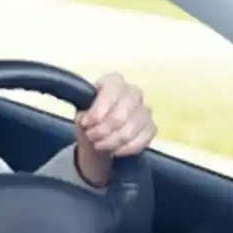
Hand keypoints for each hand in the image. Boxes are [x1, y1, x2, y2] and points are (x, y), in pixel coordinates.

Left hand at [74, 72, 156, 186]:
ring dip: (113, 140)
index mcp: (114, 82)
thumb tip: (86, 119)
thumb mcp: (80, 115)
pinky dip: (125, 148)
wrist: (98, 138)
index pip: (111, 91)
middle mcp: (133, 92)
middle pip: (121, 113)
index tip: (86, 123)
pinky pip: (142, 140)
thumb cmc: (89, 120)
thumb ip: (83, 114)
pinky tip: (114, 150)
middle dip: (104, 129)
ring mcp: (145, 110)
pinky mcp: (152, 128)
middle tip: (91, 137)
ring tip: (99, 145)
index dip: (98, 110)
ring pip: (132, 128)